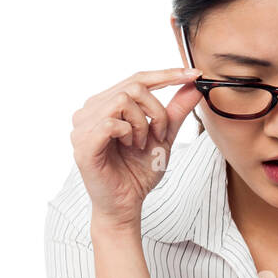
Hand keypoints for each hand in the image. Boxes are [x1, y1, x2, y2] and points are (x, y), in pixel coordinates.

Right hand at [70, 68, 203, 229]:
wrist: (126, 204)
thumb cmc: (137, 172)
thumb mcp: (163, 136)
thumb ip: (175, 111)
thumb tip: (193, 85)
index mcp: (107, 103)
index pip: (138, 78)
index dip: (167, 74)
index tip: (194, 74)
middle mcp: (91, 109)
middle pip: (133, 85)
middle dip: (156, 110)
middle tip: (160, 134)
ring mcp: (83, 124)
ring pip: (123, 100)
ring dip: (142, 124)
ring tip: (140, 145)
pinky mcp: (82, 142)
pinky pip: (111, 121)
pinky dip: (128, 133)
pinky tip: (129, 147)